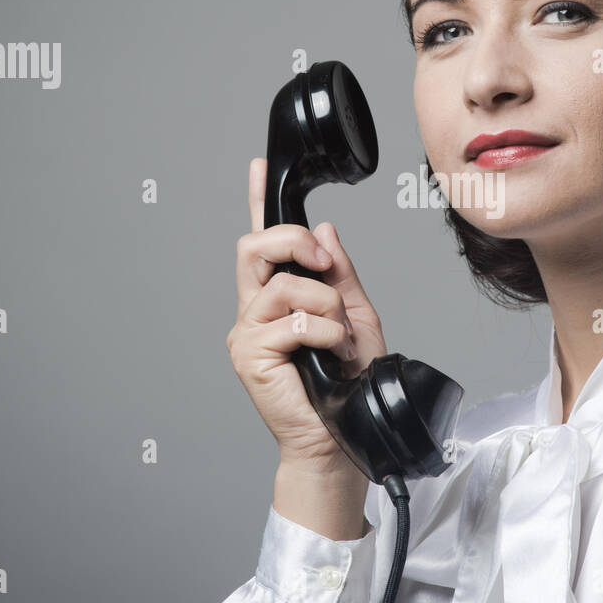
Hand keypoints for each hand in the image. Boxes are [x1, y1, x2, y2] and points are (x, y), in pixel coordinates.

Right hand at [225, 157, 387, 474]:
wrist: (345, 437)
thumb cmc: (350, 382)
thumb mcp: (355, 317)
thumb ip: (338, 275)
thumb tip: (325, 230)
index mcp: (277, 298)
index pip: (262, 242)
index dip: (258, 201)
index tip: (259, 166)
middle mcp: (254, 311)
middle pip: (254, 247)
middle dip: (293, 242)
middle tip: (324, 263)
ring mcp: (247, 333)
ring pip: (282, 286)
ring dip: (325, 306)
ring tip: (338, 338)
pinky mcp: (249, 356)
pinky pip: (292, 322)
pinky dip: (324, 333)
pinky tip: (332, 355)